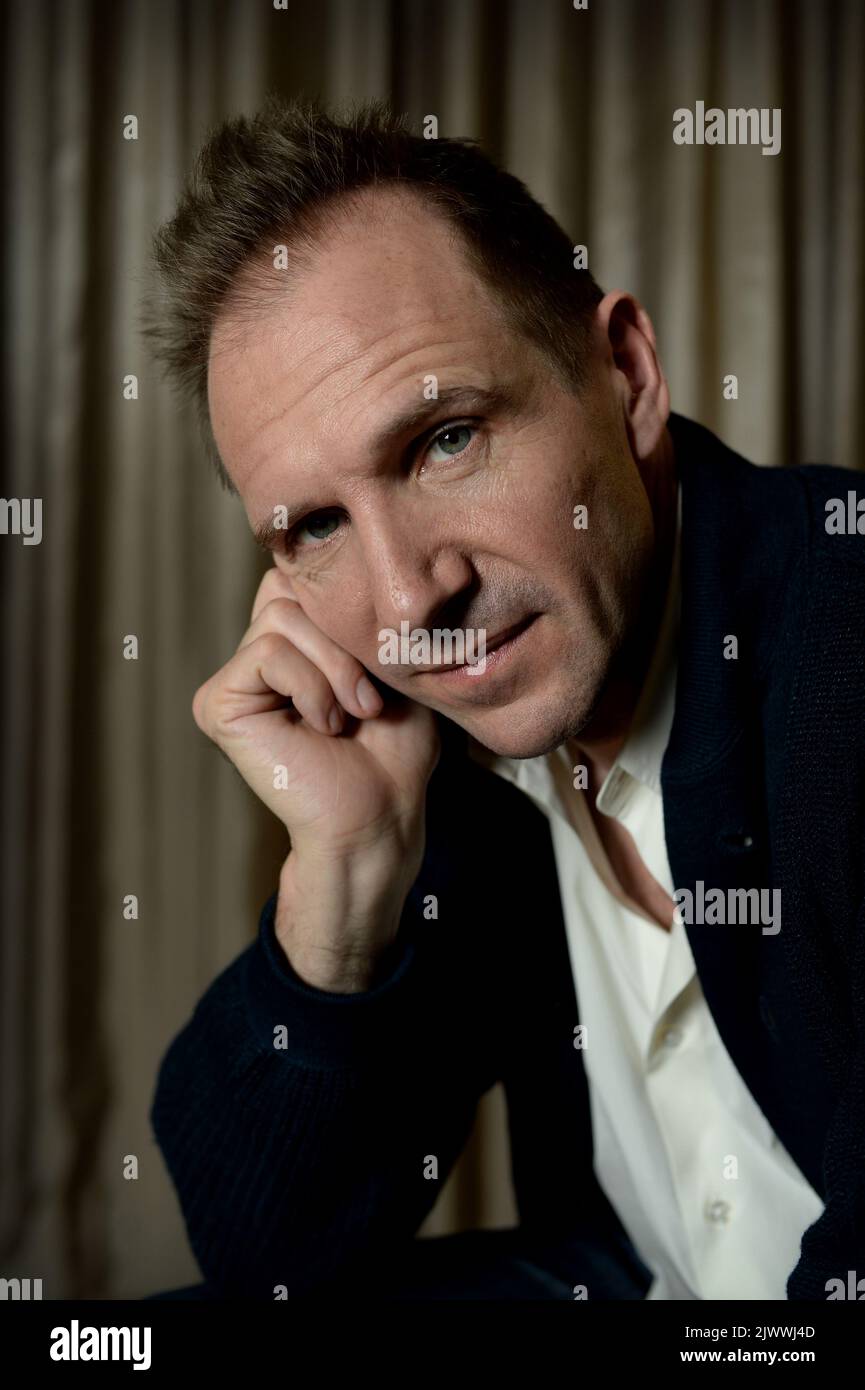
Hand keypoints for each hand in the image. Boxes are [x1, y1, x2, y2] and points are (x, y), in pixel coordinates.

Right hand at [192, 567, 440, 987]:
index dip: (343, 606)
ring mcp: (233, 679)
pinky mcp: (218, 703)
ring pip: (279, 618)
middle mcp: (256, 653)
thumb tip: (355, 544)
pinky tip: (323, 727)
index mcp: (293, 640)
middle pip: (288, 588)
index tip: (377, 664)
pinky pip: (265, 653)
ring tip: (352, 714)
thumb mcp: (392, 661)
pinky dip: (309, 687)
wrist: (381, 816)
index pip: (302, 575)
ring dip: (333, 668)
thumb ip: (362, 608)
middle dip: (342, 640)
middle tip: (368, 699)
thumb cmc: (395, 749)